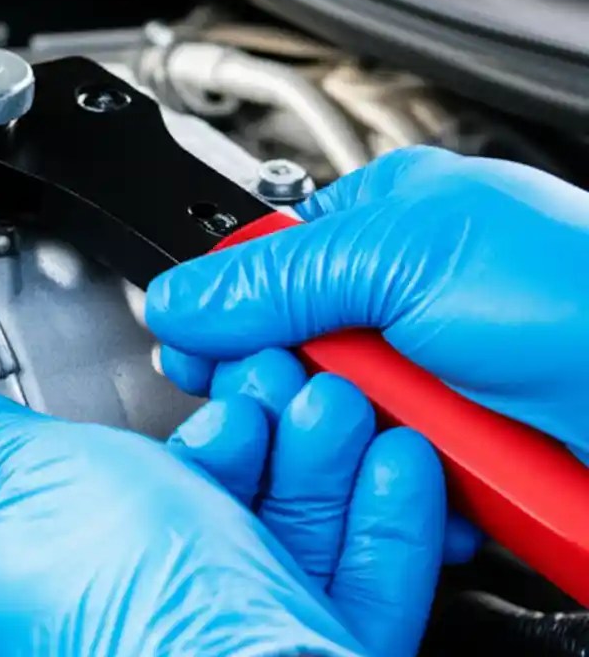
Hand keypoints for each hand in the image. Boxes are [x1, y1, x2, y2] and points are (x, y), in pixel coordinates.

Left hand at [0, 375, 446, 656]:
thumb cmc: (138, 609)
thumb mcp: (42, 481)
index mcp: (51, 604)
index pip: (105, 504)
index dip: (161, 438)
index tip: (211, 399)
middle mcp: (141, 633)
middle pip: (206, 515)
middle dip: (256, 434)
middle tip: (286, 389)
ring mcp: (230, 656)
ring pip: (284, 546)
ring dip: (319, 462)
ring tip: (339, 408)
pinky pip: (352, 594)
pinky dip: (379, 525)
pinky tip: (392, 467)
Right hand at [146, 146, 588, 460]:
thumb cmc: (581, 295)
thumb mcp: (402, 254)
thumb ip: (271, 273)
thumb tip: (171, 299)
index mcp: (378, 228)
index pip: (252, 274)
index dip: (223, 324)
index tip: (207, 361)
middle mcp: (397, 303)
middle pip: (281, 361)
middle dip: (290, 391)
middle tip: (325, 391)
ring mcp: (426, 382)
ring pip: (326, 433)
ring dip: (348, 447)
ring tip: (401, 432)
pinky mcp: (451, 455)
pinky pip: (379, 484)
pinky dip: (394, 492)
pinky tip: (430, 472)